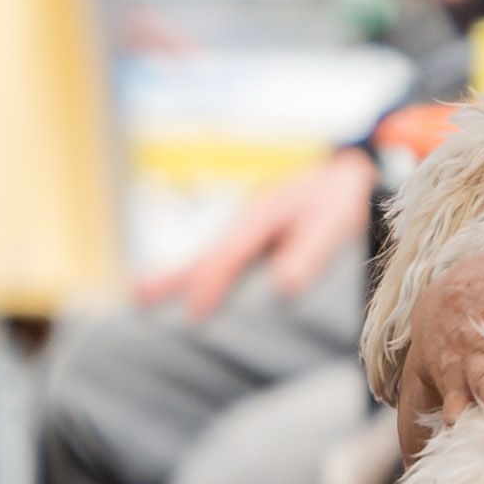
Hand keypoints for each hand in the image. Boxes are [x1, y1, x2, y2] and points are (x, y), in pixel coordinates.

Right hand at [141, 145, 372, 319]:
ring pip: (209, 253)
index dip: (211, 283)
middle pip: (204, 253)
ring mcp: (246, 226)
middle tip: (138, 295)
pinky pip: (222, 255)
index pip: (229, 256)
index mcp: (261, 217)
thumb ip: (310, 253)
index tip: (195, 311)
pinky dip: (203, 271)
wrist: (346, 172)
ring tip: (143, 294)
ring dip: (179, 274)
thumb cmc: (339, 200)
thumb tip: (284, 285)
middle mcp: (245, 221)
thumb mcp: (333, 223)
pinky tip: (192, 289)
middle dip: (173, 275)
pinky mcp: (252, 233)